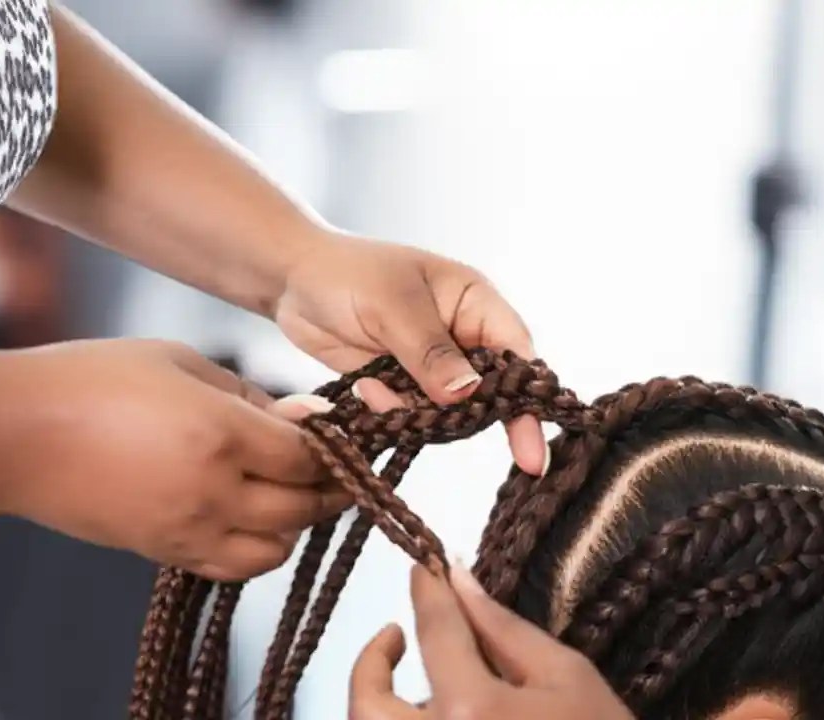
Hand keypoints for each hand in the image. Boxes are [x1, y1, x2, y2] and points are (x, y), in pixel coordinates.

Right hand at [0, 339, 348, 580]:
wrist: (12, 434)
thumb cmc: (92, 380)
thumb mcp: (180, 362)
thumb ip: (250, 394)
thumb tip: (307, 416)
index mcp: (221, 434)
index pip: (308, 458)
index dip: (335, 449)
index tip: (343, 435)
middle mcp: (212, 491)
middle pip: (302, 508)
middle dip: (328, 489)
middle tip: (336, 468)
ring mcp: (186, 529)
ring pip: (274, 549)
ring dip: (294, 523)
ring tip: (291, 492)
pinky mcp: (161, 552)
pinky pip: (232, 567)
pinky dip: (255, 548)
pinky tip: (250, 516)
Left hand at [274, 232, 547, 476]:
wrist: (292, 280)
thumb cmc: (348, 273)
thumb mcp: (392, 306)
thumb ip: (431, 352)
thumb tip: (470, 393)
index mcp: (476, 303)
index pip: (517, 357)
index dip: (527, 403)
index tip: (531, 454)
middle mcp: (463, 337)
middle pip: (488, 394)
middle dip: (458, 413)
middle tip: (420, 411)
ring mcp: (433, 366)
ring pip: (448, 413)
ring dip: (414, 413)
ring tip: (373, 386)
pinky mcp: (403, 386)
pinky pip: (412, 417)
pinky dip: (390, 413)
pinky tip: (362, 387)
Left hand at [349, 563, 633, 719]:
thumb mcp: (568, 676)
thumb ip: (504, 630)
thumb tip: (458, 581)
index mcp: (470, 711)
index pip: (434, 632)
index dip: (425, 592)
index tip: (422, 566)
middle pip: (366, 704)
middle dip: (370, 665)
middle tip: (396, 636)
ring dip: (383, 707)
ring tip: (421, 687)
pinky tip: (441, 718)